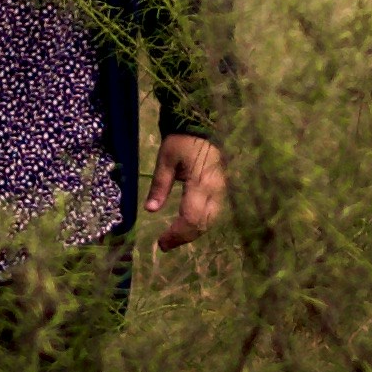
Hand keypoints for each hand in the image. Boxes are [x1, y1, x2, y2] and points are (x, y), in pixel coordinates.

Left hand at [149, 133, 227, 249]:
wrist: (203, 127)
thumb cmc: (182, 142)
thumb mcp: (165, 160)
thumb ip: (159, 185)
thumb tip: (150, 210)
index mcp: (201, 183)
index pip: (190, 217)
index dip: (177, 233)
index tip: (161, 242)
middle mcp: (215, 190)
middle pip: (203, 224)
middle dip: (184, 237)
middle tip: (164, 245)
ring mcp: (220, 191)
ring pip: (210, 221)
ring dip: (192, 233)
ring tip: (173, 238)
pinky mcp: (221, 190)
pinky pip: (212, 214)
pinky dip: (199, 224)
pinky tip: (185, 227)